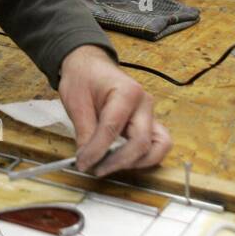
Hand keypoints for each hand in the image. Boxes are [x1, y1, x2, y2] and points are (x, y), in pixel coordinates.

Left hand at [58, 45, 171, 175]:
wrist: (90, 66)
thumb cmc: (84, 78)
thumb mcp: (76, 101)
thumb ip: (84, 131)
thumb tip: (86, 160)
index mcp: (127, 92)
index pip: (113, 128)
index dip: (97, 151)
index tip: (82, 164)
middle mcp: (144, 104)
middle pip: (141, 142)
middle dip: (118, 162)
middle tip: (96, 169)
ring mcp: (150, 114)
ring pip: (158, 147)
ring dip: (137, 163)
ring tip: (111, 166)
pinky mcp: (149, 124)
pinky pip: (156, 146)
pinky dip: (143, 158)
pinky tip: (122, 161)